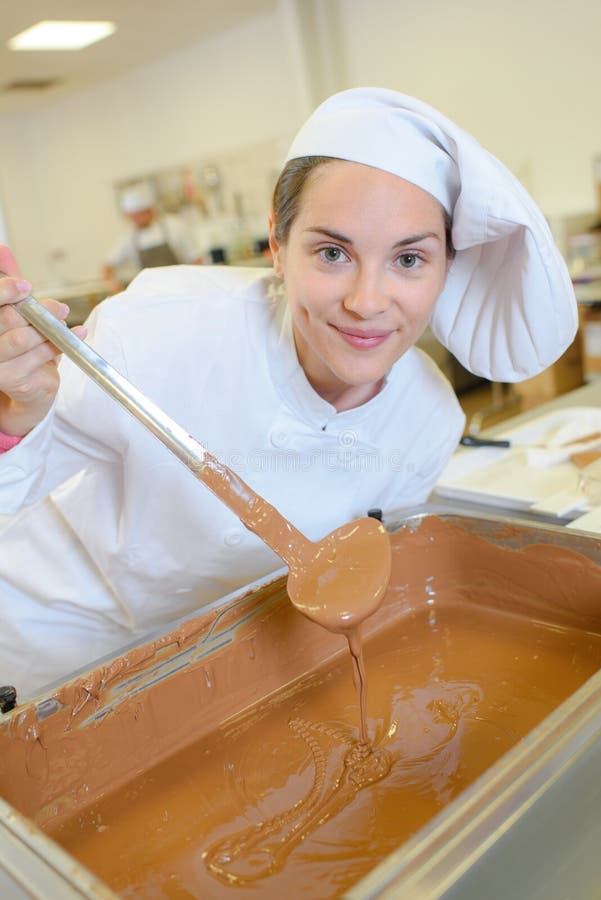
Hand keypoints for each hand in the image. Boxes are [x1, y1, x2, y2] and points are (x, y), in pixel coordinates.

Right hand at [0, 246, 86, 436]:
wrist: (30, 383)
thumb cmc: (20, 340)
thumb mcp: (16, 308)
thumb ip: (8, 282)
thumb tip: (2, 251)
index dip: (4, 291)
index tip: (25, 286)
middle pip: (7, 319)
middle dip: (39, 311)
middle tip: (60, 309)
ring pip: (21, 339)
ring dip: (49, 329)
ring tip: (64, 324)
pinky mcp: (11, 380)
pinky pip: (38, 357)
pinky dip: (59, 345)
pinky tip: (75, 337)